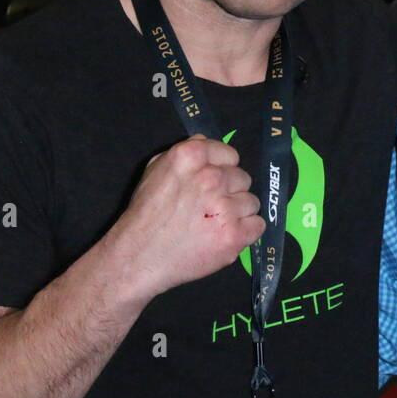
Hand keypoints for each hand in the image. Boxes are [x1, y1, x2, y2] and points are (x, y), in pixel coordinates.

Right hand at [112, 134, 263, 297]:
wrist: (139, 257)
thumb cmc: (146, 214)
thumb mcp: (155, 170)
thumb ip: (184, 152)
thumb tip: (205, 141)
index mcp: (191, 156)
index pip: (230, 155)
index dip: (222, 169)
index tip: (211, 183)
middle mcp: (211, 177)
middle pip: (243, 178)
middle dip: (229, 191)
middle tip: (209, 208)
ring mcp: (225, 207)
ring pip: (252, 202)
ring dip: (238, 213)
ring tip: (214, 224)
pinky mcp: (235, 235)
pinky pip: (258, 225)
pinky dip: (246, 232)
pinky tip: (224, 235)